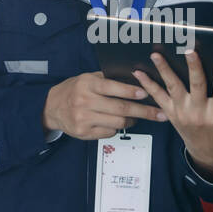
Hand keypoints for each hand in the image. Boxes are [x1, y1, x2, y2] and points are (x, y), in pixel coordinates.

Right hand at [43, 71, 166, 140]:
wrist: (52, 107)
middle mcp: (84, 101)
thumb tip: (135, 79)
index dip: (132, 91)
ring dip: (132, 120)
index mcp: (87, 84)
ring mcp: (84, 119)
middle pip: (121, 109)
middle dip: (144, 111)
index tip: (147, 93)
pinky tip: (117, 122)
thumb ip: (107, 79)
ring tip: (136, 117)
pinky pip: (110, 132)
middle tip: (159, 113)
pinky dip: (117, 127)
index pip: (114, 88)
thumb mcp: (87, 78)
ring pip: (118, 122)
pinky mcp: (84, 133)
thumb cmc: (75, 90)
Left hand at [132, 48, 212, 177]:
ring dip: (164, 70)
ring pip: (173, 87)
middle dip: (194, 68)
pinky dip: (147, 85)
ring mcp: (182, 112)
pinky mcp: (170, 113)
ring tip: (156, 54)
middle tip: (190, 51)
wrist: (207, 154)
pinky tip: (139, 73)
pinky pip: (157, 97)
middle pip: (196, 86)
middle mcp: (198, 113)